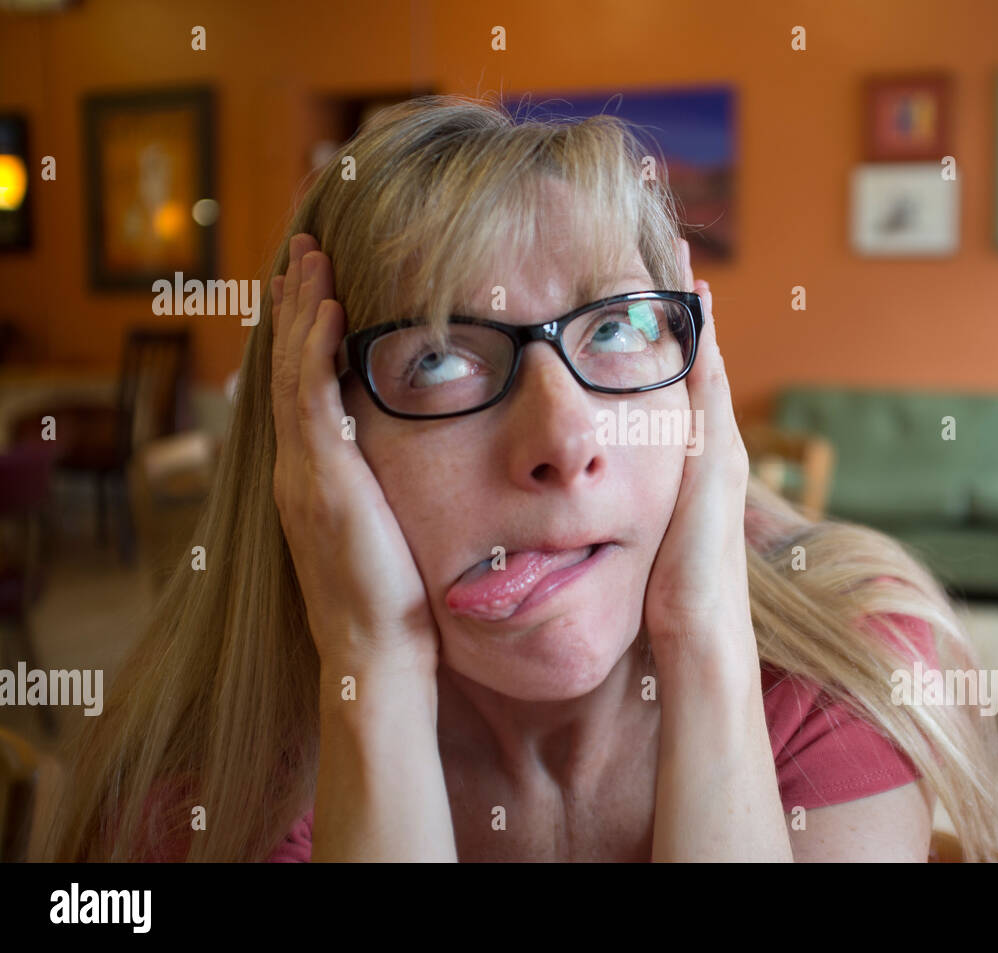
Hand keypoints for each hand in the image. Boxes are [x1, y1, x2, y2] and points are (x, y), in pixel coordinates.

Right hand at [270, 233, 439, 679]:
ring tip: (311, 257)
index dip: (306, 335)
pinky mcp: (320, 480)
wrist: (376, 653)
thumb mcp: (389, 530)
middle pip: (287, 366)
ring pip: (292, 370)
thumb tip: (425, 460)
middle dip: (296, 306)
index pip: (303, 388)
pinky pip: (312, 398)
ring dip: (302, 309)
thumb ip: (389, 489)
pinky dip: (316, 349)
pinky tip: (331, 308)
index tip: (318, 290)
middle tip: (304, 251)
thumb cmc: (396, 601)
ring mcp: (302, 472)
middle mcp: (296, 467)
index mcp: (312, 477)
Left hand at [642, 239, 756, 685]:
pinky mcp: (719, 462)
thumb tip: (556, 522)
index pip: (678, 402)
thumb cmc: (662, 612)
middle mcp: (713, 458)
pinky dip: (703, 341)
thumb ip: (612, 530)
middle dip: (686, 321)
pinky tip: (693, 301)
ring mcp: (720, 456)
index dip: (664, 357)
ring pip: (709, 368)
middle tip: (673, 262)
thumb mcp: (634, 555)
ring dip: (696, 318)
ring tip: (685, 266)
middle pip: (700, 372)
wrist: (700, 642)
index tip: (642, 311)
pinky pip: (711, 386)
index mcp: (691, 478)